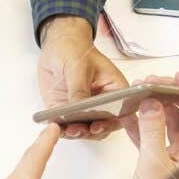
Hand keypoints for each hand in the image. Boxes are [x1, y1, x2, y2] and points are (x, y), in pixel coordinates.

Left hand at [36, 15, 128, 138]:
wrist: (57, 46)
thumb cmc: (75, 50)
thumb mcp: (78, 66)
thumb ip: (79, 89)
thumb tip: (78, 109)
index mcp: (115, 90)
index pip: (120, 112)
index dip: (111, 123)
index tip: (97, 126)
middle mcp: (103, 103)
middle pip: (103, 125)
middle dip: (90, 131)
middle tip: (78, 129)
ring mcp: (85, 109)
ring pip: (86, 129)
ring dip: (77, 133)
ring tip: (67, 130)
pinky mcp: (69, 111)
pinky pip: (68, 125)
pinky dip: (63, 129)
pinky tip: (57, 128)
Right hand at [121, 72, 178, 178]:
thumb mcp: (154, 166)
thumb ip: (151, 131)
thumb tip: (150, 104)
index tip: (177, 76)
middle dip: (171, 93)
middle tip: (149, 84)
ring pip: (174, 122)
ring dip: (156, 107)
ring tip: (137, 96)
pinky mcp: (167, 163)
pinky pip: (158, 136)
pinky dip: (144, 125)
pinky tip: (128, 117)